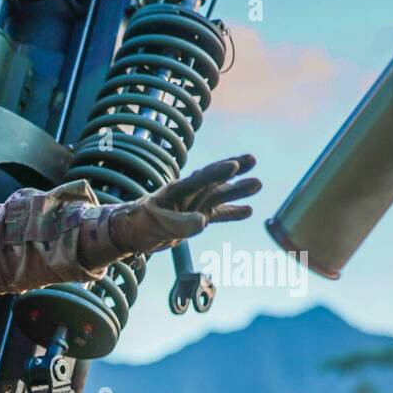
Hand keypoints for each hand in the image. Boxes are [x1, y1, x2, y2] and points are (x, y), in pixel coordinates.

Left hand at [110, 154, 260, 254]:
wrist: (134, 232)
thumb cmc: (140, 223)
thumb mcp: (156, 224)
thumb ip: (179, 224)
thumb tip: (203, 222)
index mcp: (175, 191)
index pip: (198, 179)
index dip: (215, 173)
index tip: (233, 165)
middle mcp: (188, 194)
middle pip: (214, 179)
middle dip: (232, 170)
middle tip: (251, 160)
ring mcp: (195, 204)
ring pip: (220, 194)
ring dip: (238, 190)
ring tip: (258, 184)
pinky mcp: (198, 216)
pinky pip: (219, 213)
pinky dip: (233, 213)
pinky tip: (249, 210)